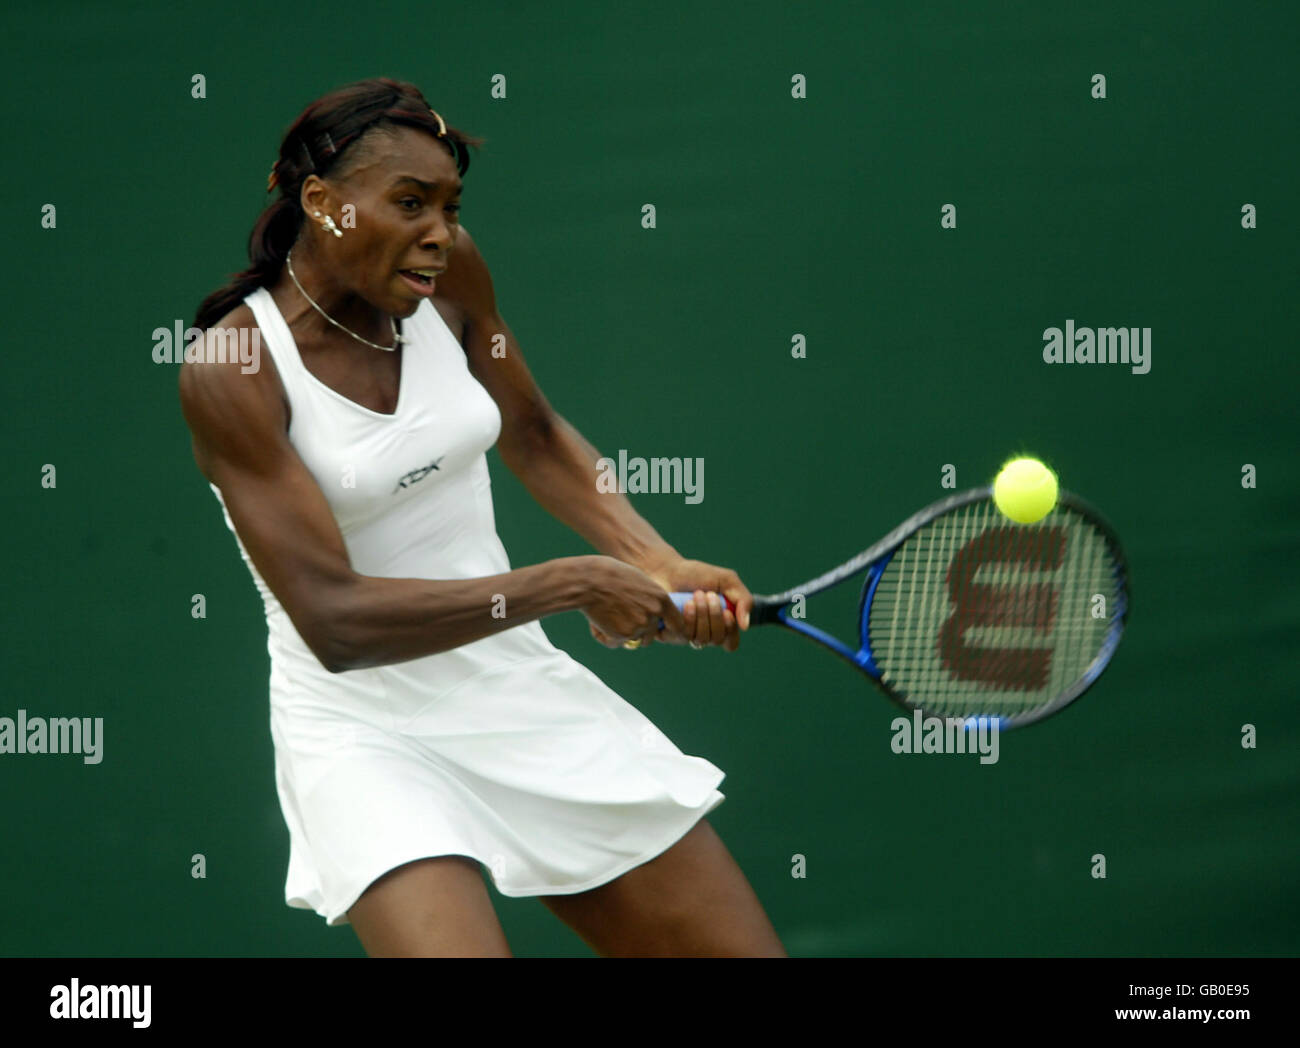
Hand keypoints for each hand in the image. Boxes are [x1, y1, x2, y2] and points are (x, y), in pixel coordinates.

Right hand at [579, 556, 686, 648]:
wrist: (590, 580)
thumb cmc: (611, 576)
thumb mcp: (640, 581)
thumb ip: (650, 600)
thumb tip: (654, 616)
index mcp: (661, 599)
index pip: (677, 625)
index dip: (668, 629)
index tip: (660, 630)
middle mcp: (653, 615)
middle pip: (650, 635)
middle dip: (637, 632)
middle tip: (619, 618)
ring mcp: (639, 627)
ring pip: (632, 639)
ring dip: (620, 634)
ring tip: (605, 615)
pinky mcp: (622, 636)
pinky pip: (615, 643)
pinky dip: (605, 636)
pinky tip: (596, 622)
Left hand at [637, 554, 753, 651]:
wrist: (667, 569)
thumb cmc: (697, 574)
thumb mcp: (727, 581)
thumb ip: (744, 600)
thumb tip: (745, 626)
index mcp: (720, 624)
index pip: (731, 643)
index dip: (731, 631)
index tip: (727, 612)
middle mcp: (704, 633)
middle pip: (717, 640)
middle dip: (714, 616)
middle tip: (707, 594)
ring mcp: (687, 635)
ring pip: (701, 639)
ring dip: (701, 614)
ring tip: (696, 595)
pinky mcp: (670, 634)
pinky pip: (684, 636)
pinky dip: (688, 618)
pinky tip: (685, 603)